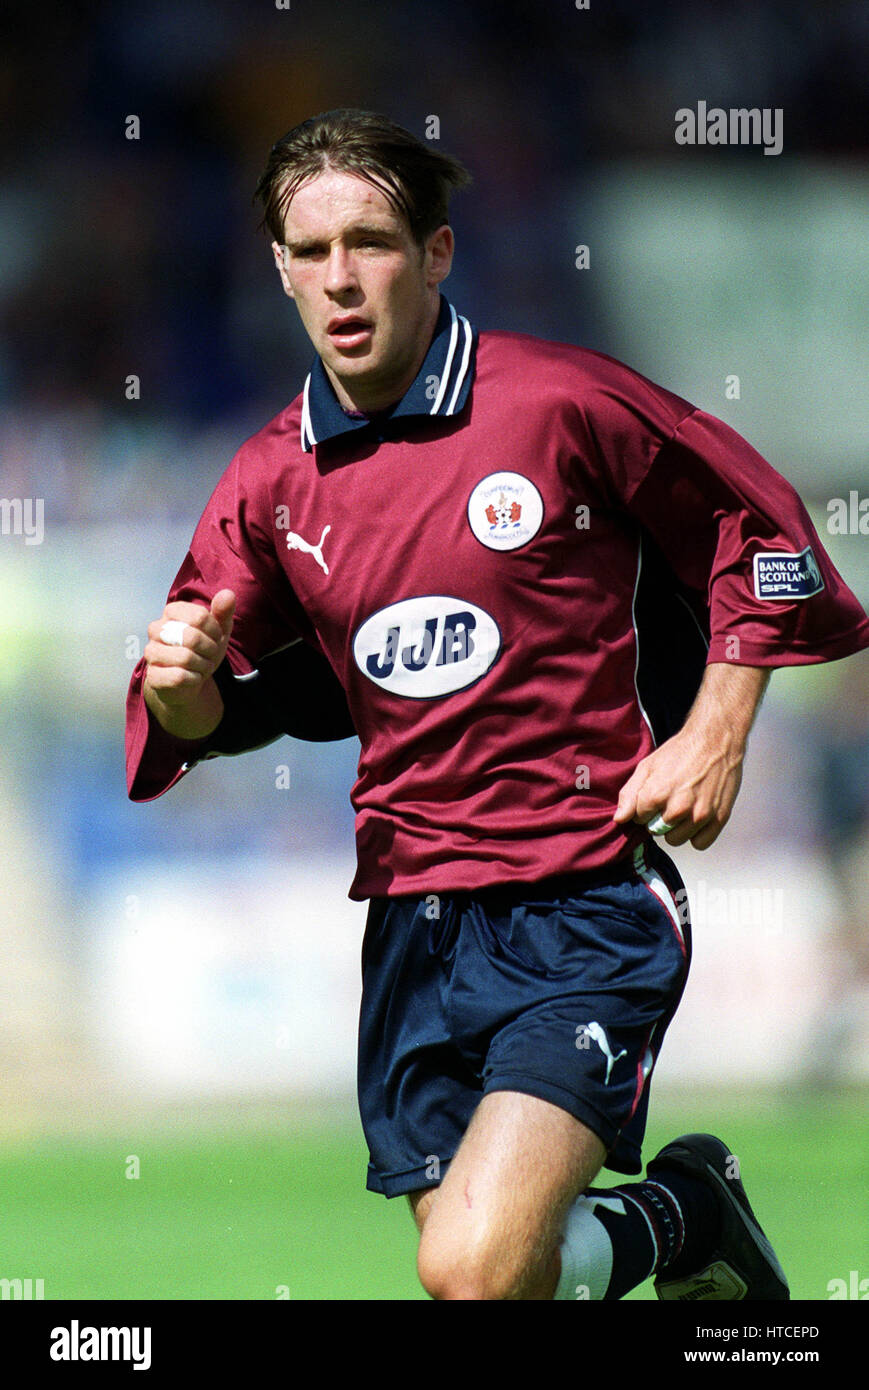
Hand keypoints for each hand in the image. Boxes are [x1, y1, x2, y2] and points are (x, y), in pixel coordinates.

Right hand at [143, 589, 235, 738]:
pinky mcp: (152, 675)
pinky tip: (193, 677)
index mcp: (171, 611)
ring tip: (202, 666)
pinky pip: (179, 677)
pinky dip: (194, 679)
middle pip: (192, 637)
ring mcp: (151, 652)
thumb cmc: (202, 650)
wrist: (188, 680)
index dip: (215, 631)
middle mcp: (156, 629)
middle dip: (210, 650)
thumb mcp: (217, 630)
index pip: (200, 617)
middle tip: (209, 655)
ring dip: (203, 666)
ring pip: (186, 658)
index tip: (215, 638)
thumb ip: (223, 612)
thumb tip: (228, 594)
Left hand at [613, 724, 743, 849]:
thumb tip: (620, 819)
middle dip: (659, 818)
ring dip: (677, 828)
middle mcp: (678, 808)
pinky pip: (699, 843)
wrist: (716, 740)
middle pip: (657, 832)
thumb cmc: (680, 752)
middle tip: (670, 800)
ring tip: (684, 808)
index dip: (645, 808)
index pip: (639, 819)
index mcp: (656, 794)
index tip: (654, 796)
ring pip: (677, 840)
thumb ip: (630, 794)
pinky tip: (697, 816)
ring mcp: (700, 815)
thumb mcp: (648, 766)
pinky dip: (697, 834)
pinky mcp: (719, 819)